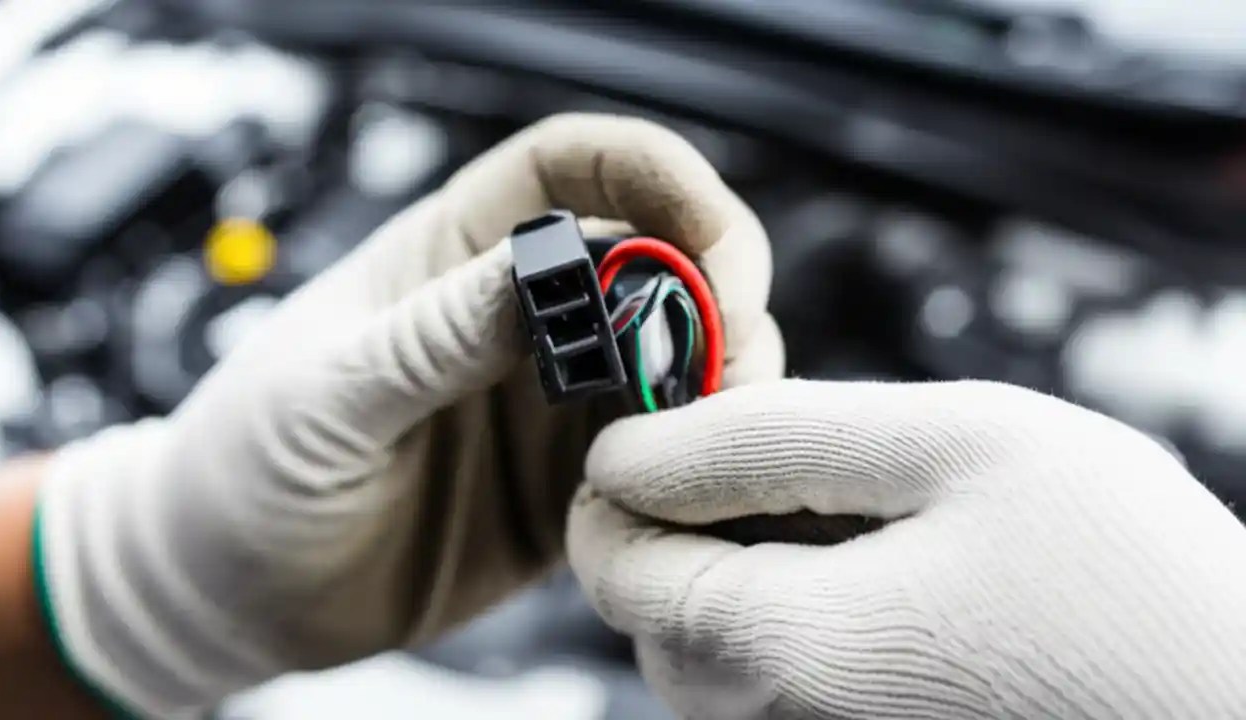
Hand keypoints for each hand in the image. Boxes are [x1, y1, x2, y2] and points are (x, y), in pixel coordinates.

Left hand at [37, 114, 782, 716]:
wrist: (229, 597)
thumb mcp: (324, 397)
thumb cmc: (244, 474)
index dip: (654, 174)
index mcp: (453, 261)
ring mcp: (552, 404)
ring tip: (717, 436)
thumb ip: (434, 338)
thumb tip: (544, 274)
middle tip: (732, 354)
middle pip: (659, 260)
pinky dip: (692, 470)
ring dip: (720, 386)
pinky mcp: (569, 486)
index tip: (707, 230)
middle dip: (717, 289)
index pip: (571, 169)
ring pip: (679, 360)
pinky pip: (662, 461)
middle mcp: (518, 321)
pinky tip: (678, 497)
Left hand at [569, 379, 1245, 718]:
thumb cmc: (1133, 584)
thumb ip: (768, 438)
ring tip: (835, 500)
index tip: (663, 417)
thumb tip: (631, 445)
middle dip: (678, 515)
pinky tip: (867, 563)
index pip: (610, 561)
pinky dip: (786, 609)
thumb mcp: (951, 447)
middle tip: (765, 444)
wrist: (1240, 709)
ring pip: (708, 649)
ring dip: (733, 560)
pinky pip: (774, 683)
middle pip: (650, 609)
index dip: (617, 476)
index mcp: (783, 650)